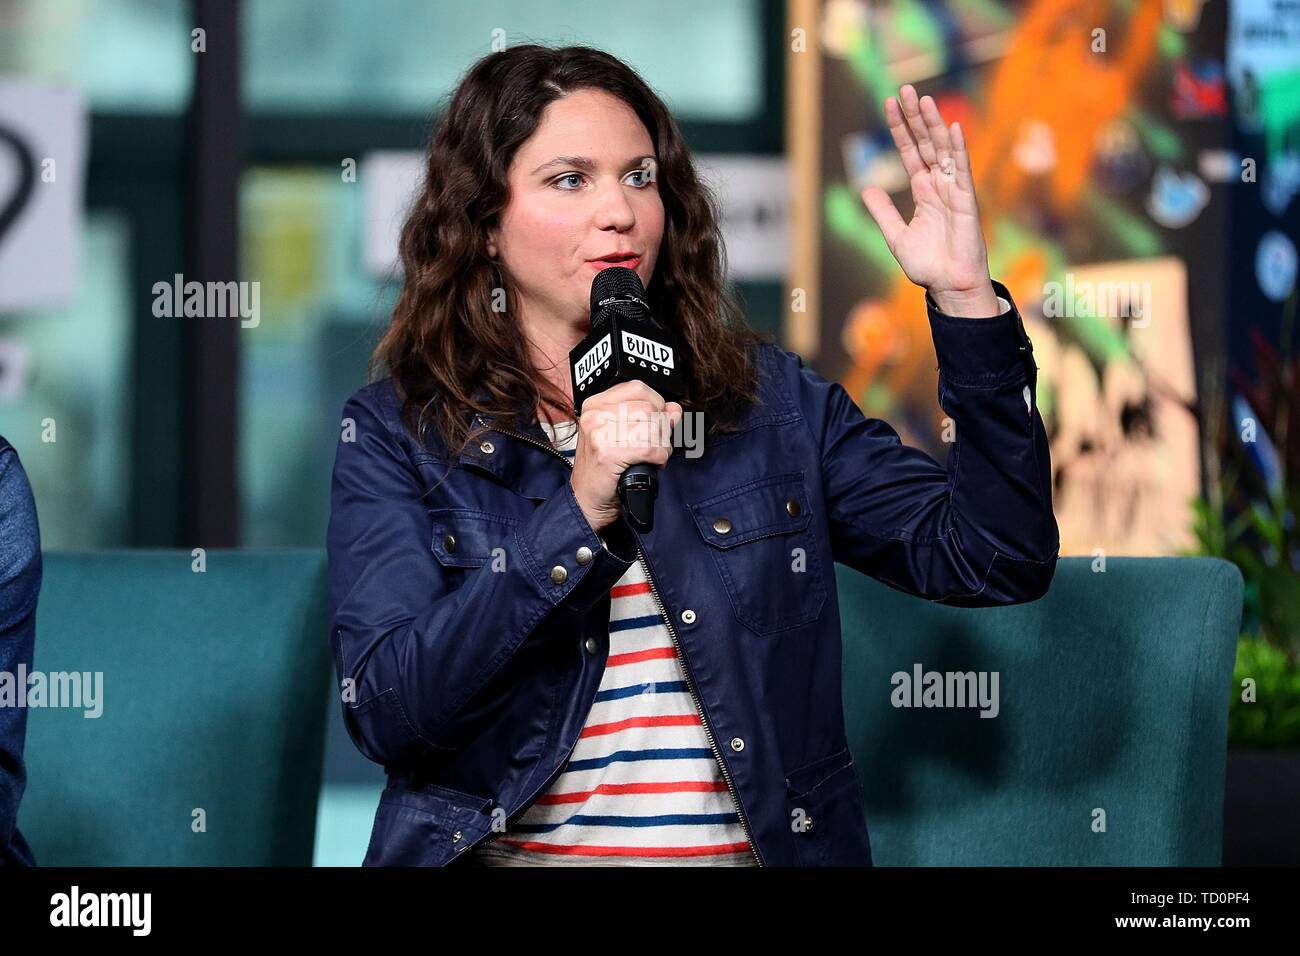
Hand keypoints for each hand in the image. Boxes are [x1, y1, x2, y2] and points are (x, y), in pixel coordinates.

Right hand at [570, 380, 682, 531]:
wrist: (586, 501)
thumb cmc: (605, 470)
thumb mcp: (624, 435)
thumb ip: (650, 417)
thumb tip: (674, 409)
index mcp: (596, 404)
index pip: (639, 388)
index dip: (656, 406)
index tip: (654, 424)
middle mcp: (595, 415)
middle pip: (649, 408)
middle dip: (660, 429)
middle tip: (652, 446)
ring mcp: (599, 433)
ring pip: (653, 426)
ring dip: (661, 445)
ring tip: (650, 456)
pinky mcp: (608, 453)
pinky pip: (651, 447)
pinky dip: (659, 457)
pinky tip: (650, 464)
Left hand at [861, 84, 998, 317]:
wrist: (949, 287)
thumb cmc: (928, 265)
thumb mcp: (896, 236)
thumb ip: (883, 212)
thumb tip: (866, 188)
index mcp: (923, 191)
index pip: (910, 152)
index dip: (900, 128)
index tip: (889, 104)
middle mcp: (939, 185)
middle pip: (927, 143)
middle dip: (916, 116)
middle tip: (906, 88)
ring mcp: (954, 190)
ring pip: (944, 150)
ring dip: (935, 124)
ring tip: (924, 99)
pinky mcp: (966, 201)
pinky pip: (962, 170)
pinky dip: (958, 150)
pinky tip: (954, 129)